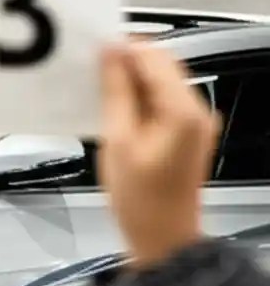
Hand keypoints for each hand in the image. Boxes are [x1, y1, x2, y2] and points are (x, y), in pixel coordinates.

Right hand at [98, 43, 219, 269]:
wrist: (161, 237)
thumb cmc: (139, 197)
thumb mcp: (117, 140)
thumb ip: (115, 92)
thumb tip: (110, 53)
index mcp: (184, 110)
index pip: (154, 57)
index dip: (122, 48)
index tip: (90, 48)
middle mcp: (198, 110)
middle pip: (160, 66)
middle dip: (124, 63)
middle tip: (88, 69)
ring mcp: (195, 121)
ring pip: (159, 82)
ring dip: (129, 81)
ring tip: (96, 90)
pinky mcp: (187, 132)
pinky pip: (161, 101)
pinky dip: (137, 98)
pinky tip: (113, 109)